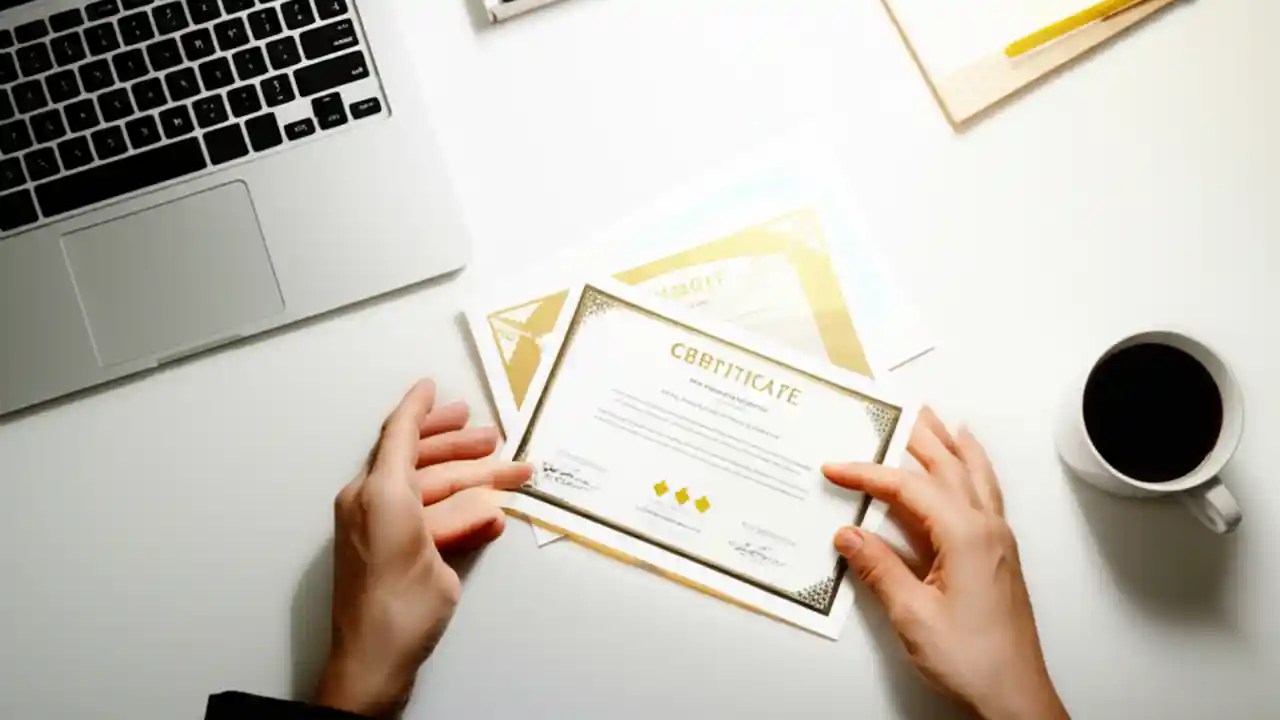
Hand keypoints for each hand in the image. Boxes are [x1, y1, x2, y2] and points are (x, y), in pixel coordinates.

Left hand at [316, 379, 531, 717]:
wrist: (373, 660)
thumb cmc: (397, 606)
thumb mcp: (427, 543)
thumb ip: (451, 511)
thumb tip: (482, 507)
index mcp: (377, 492)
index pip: (399, 434)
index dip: (420, 408)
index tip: (434, 386)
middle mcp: (373, 503)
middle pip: (421, 461)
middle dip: (460, 446)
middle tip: (493, 435)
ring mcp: (380, 529)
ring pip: (431, 491)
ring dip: (469, 481)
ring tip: (510, 474)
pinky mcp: (391, 553)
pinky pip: (427, 518)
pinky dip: (458, 514)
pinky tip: (488, 516)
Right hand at [825, 409, 1067, 719]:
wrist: (1014, 695)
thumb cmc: (974, 659)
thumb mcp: (911, 614)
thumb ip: (878, 568)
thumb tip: (849, 535)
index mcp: (965, 536)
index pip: (908, 488)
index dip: (868, 474)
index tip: (837, 468)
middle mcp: (987, 530)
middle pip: (951, 467)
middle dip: (922, 437)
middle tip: (900, 412)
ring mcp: (998, 542)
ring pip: (976, 477)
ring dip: (955, 447)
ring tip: (942, 424)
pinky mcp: (999, 557)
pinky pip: (987, 496)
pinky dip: (974, 472)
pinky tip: (967, 473)